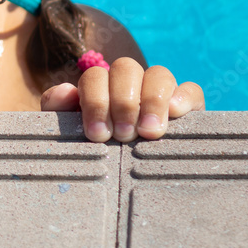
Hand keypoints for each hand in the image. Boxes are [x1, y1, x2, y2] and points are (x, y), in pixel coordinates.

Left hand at [39, 57, 204, 141]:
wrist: (122, 178)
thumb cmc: (91, 150)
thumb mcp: (68, 132)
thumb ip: (57, 109)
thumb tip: (66, 91)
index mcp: (99, 86)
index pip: (95, 76)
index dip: (96, 101)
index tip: (98, 134)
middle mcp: (128, 83)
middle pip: (126, 68)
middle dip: (123, 102)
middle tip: (123, 135)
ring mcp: (158, 90)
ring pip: (159, 74)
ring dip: (152, 100)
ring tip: (148, 132)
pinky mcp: (187, 105)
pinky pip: (190, 89)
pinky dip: (183, 96)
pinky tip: (175, 113)